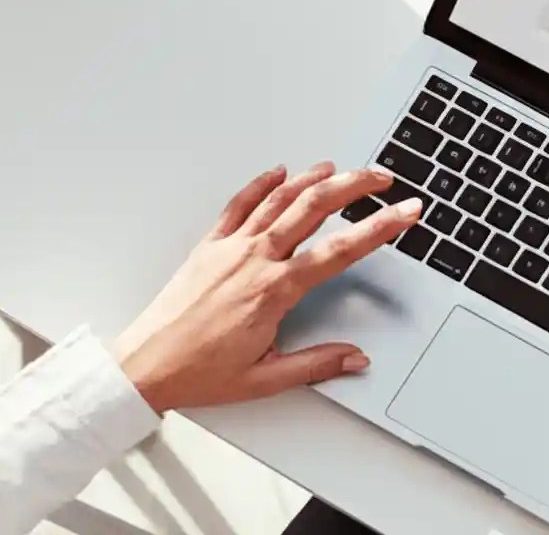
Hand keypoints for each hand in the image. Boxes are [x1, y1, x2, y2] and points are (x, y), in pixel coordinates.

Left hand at [113, 162, 420, 413]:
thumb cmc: (198, 372)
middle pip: (314, 208)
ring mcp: (231, 247)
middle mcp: (255, 259)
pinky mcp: (209, 245)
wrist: (143, 365)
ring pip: (280, 199)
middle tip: (382, 179)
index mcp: (274, 290)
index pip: (341, 250)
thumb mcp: (266, 378)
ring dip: (314, 178)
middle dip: (355, 187)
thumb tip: (355, 358)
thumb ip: (316, 365)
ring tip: (340, 169)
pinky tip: (279, 173)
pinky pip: (239, 204)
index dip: (380, 228)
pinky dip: (262, 184)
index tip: (405, 213)